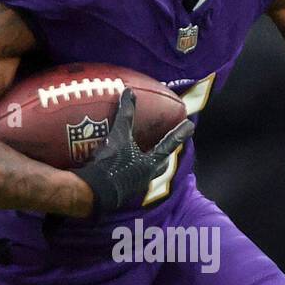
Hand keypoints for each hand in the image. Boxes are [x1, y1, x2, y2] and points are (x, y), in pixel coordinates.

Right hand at [76, 90, 193, 218]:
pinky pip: (132, 176)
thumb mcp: (118, 136)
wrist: (93, 192)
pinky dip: (132, 168)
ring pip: (148, 172)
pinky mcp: (122, 190)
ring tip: (145, 153)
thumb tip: (129, 92)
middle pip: (162, 163)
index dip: (180, 133)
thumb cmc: (111, 163)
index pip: (169, 143)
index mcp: (150, 163)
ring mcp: (135, 185)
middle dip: (165, 153)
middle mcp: (146, 176)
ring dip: (148, 162)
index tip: (191, 125)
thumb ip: (126, 114)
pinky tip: (124, 164)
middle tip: (168, 145)